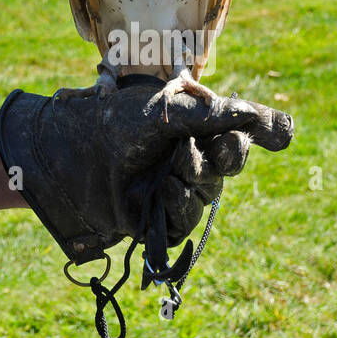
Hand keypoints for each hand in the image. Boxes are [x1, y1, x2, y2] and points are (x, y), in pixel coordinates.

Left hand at [0, 74, 293, 263]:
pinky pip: (182, 223)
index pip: (231, 137)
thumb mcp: (164, 114)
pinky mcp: (153, 220)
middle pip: (223, 167)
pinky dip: (178, 207)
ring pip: (205, 195)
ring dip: (194, 181)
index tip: (233, 134)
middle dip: (218, 159)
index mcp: (187, 129)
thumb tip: (275, 124)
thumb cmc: (109, 123)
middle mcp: (182, 159)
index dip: (237, 139)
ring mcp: (168, 190)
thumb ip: (216, 116)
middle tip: (199, 150)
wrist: (61, 151)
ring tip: (172, 170)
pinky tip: (166, 191)